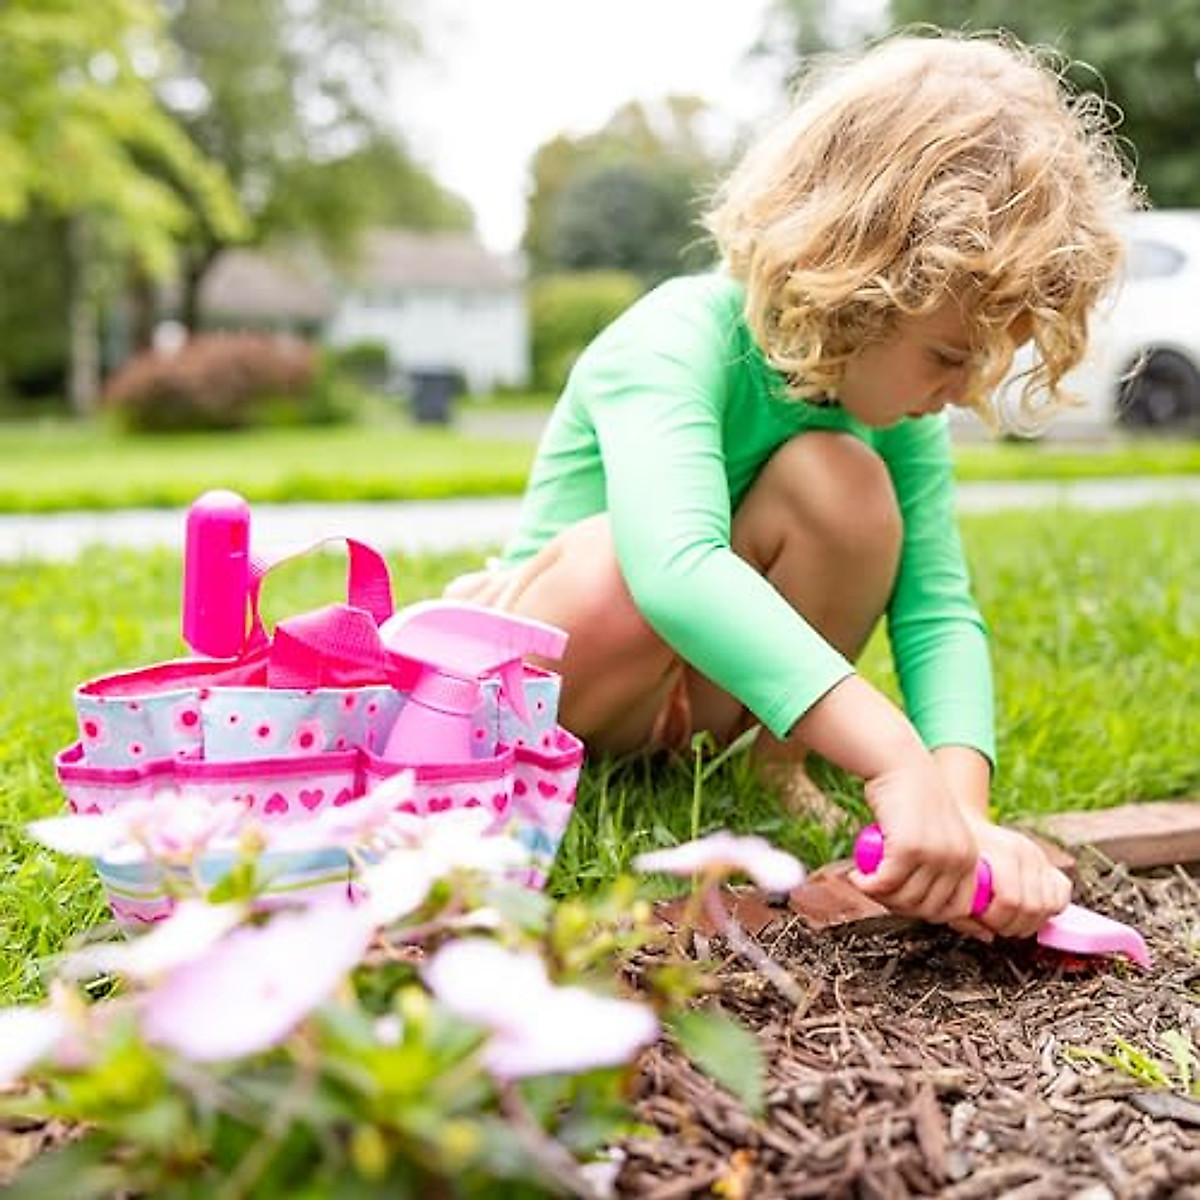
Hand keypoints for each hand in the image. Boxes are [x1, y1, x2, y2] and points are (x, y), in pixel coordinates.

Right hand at [847, 755, 980, 924]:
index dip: (926, 912)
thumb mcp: (940, 833)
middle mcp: (958, 859)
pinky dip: (867, 885)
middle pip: (928, 909)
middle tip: (877, 890)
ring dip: (879, 897)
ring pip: (905, 899)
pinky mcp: (908, 848)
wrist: (899, 764)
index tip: (902, 900)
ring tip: (865, 882)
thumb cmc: (912, 799)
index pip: (956, 908)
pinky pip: (884, 883)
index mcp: (970, 858)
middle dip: (899, 906)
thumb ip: (942, 863)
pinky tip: (857, 877)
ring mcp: (935, 855)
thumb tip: (932, 904)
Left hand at [948, 817, 1072, 940]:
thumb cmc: (956, 858)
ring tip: (1008, 919)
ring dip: (1030, 922)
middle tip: (994, 924)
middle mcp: (1024, 851)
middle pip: (1032, 907)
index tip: (981, 919)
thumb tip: (987, 936)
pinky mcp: (1046, 862)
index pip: (1010, 900)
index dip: (996, 920)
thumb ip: (962, 910)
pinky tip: (1026, 909)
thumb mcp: (951, 880)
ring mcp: (1038, 856)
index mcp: (998, 851)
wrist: (964, 827)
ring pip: (1049, 904)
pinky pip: (1062, 893)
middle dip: (1012, 925)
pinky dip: (1049, 908)